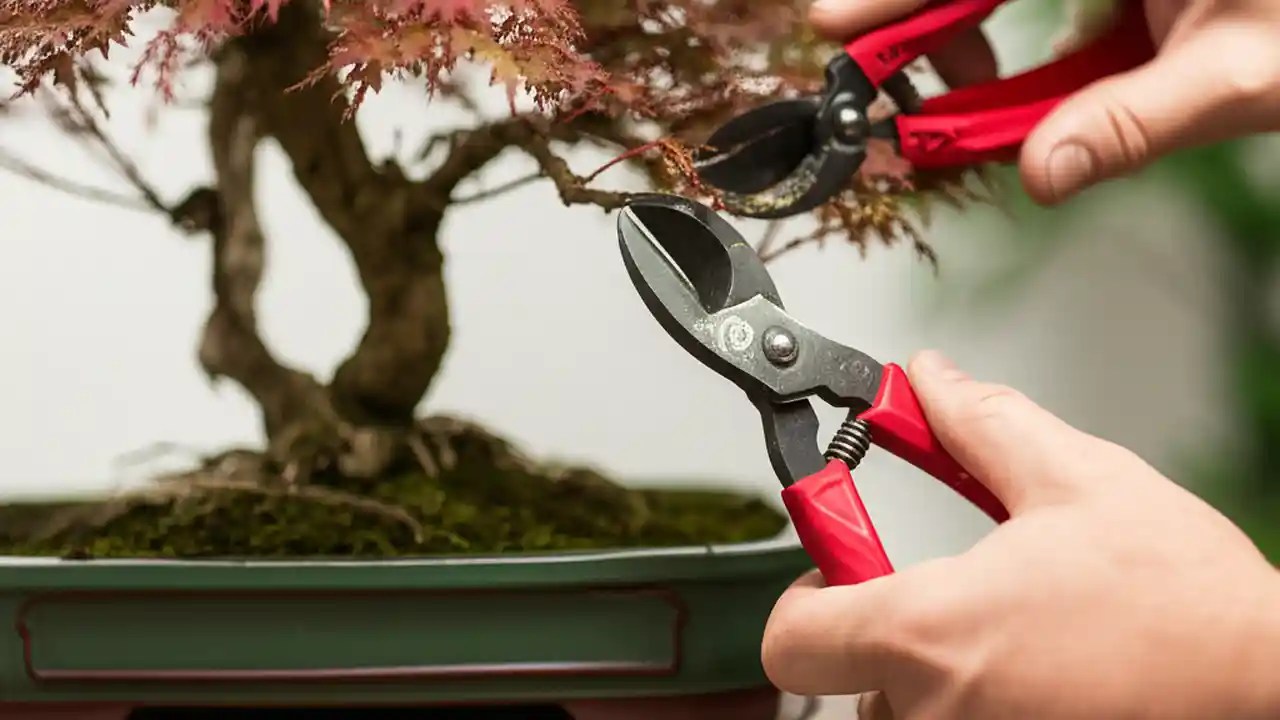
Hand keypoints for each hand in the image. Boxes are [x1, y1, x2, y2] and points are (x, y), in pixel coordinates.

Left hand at [760, 350, 1279, 718]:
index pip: (790, 638)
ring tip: (1010, 640)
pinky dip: (970, 708)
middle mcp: (937, 714)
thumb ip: (980, 426)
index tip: (842, 564)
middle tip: (944, 598)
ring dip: (931, 678)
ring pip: (898, 715)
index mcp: (932, 634)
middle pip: (844, 677)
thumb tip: (931, 382)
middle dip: (881, 633)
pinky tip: (1033, 676)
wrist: (1271, 686)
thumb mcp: (1076, 481)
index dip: (806, 594)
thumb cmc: (1188, 605)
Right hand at [807, 0, 1279, 202]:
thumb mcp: (1244, 74)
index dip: (895, 0)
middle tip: (909, 92)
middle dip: (934, 30)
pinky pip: (1052, 2)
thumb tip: (1044, 169)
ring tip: (992, 102)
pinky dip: (1032, 38)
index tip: (836, 29)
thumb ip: (1132, 123)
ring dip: (981, 41)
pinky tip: (1049, 75)